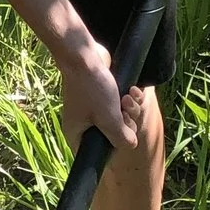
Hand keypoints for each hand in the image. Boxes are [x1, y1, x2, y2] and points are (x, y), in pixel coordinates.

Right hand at [56, 38, 142, 157]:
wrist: (84, 55)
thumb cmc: (91, 88)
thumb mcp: (109, 118)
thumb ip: (120, 137)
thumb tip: (131, 145)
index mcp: (77, 133)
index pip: (96, 153)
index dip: (112, 148)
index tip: (122, 136)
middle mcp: (84, 123)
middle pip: (112, 135)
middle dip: (126, 123)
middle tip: (125, 113)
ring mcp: (93, 109)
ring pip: (119, 118)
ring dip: (130, 108)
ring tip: (128, 97)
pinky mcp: (102, 96)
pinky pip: (120, 104)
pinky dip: (129, 98)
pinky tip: (132, 90)